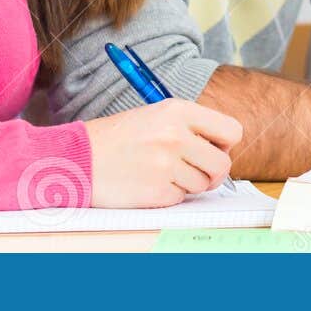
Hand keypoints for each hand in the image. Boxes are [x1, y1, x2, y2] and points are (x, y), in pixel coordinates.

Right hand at [84, 99, 242, 207]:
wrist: (78, 158)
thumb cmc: (118, 138)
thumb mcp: (157, 116)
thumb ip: (191, 127)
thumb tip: (224, 146)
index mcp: (179, 111)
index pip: (232, 131)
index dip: (225, 144)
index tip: (213, 149)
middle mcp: (176, 136)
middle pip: (223, 164)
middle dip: (212, 172)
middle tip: (195, 170)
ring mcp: (166, 165)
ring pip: (203, 184)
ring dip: (187, 183)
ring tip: (161, 172)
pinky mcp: (157, 192)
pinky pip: (181, 198)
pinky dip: (168, 195)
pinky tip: (148, 183)